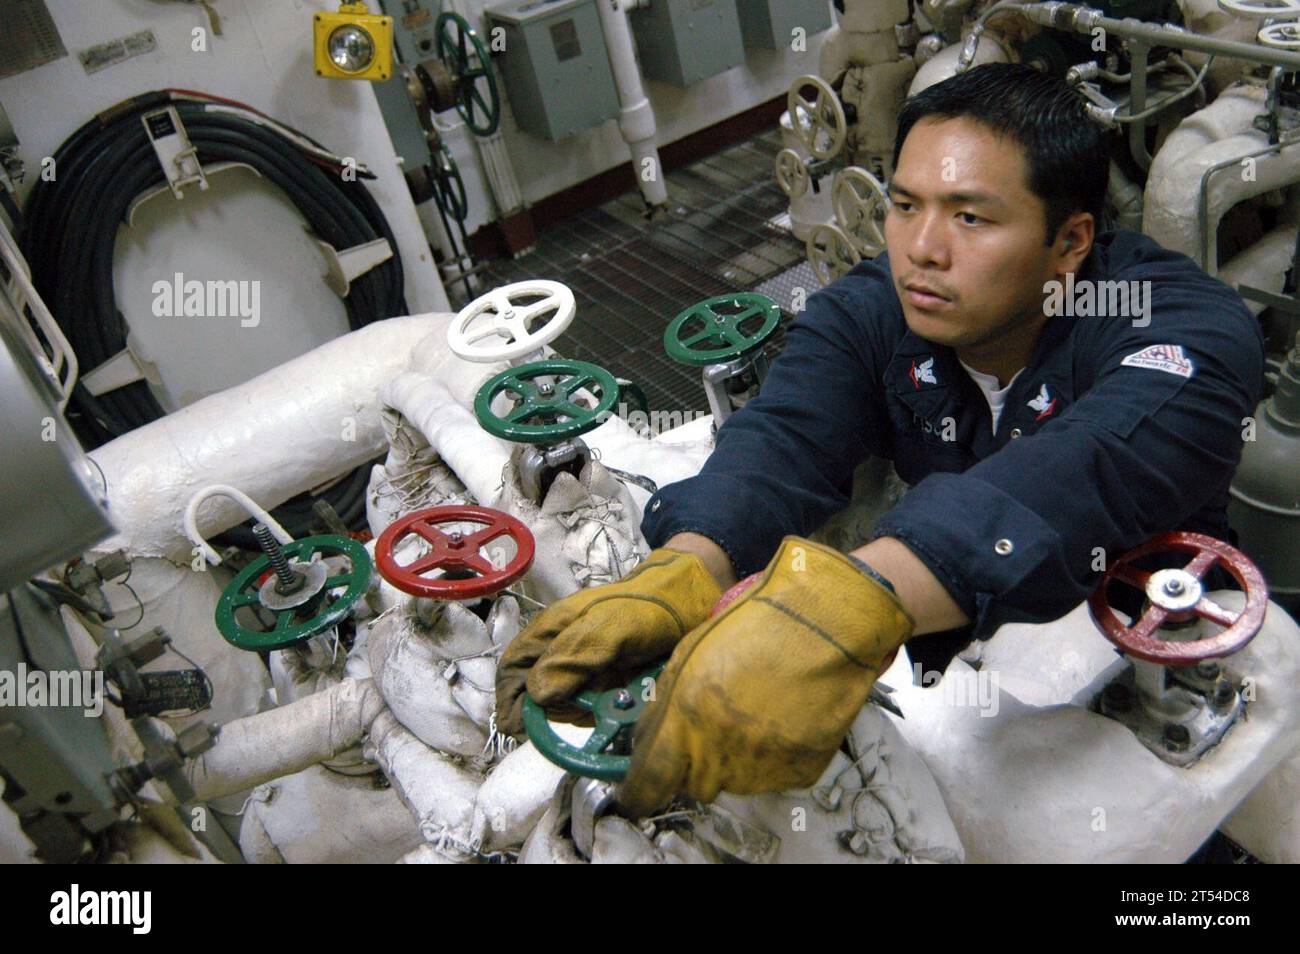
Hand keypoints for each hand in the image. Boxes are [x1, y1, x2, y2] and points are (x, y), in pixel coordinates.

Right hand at [495, 548, 722, 739]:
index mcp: (551, 631)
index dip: (511, 700)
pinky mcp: (607, 679)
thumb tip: (538, 695)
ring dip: (581, 712)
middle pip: (536, 693)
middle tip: (582, 712)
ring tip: (606, 704)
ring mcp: (585, 666)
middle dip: (553, 711)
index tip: (522, 730)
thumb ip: (574, 656)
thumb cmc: (648, 605)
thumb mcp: (611, 627)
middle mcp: (562, 650)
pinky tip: (619, 705)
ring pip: (565, 704)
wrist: (692, 599)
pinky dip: (602, 712)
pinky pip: (593, 705)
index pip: (512, 670)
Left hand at [618, 536, 913, 817]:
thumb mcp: (692, 652)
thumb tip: (651, 737)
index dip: (640, 794)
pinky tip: (783, 718)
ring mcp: (764, 768)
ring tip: (756, 712)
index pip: (649, 784)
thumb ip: (666, 702)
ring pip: (734, 782)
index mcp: (688, 720)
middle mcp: (722, 753)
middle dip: (694, 766)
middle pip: (694, 786)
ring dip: (734, 759)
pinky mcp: (800, 773)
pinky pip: (773, 776)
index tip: (640, 793)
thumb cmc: (759, 626)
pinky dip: (772, 757)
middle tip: (713, 727)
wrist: (829, 625)